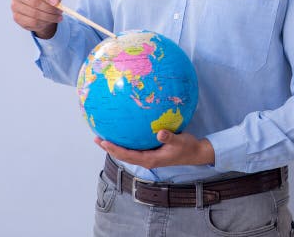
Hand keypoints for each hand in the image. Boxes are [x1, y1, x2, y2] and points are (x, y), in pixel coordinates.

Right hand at [10, 0, 63, 38]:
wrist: (39, 10)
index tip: (56, 3)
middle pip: (34, 2)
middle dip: (50, 8)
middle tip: (60, 12)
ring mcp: (15, 6)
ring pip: (34, 14)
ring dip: (49, 17)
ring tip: (58, 17)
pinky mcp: (16, 17)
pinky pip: (32, 22)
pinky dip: (43, 23)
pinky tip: (49, 21)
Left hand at [94, 130, 214, 168]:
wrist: (195, 153)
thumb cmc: (187, 147)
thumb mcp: (180, 141)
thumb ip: (169, 137)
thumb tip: (159, 133)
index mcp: (151, 160)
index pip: (128, 155)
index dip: (115, 149)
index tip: (104, 142)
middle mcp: (147, 160)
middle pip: (123, 155)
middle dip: (110, 148)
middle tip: (97, 138)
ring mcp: (148, 157)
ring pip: (128, 153)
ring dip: (116, 147)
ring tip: (104, 138)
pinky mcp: (151, 152)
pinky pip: (135, 148)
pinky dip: (126, 143)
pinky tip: (124, 134)